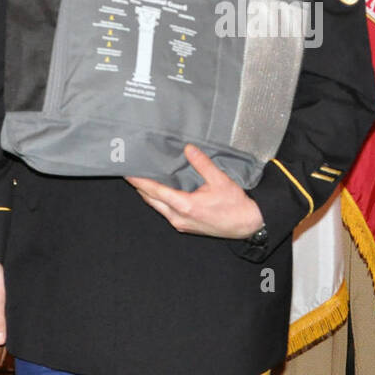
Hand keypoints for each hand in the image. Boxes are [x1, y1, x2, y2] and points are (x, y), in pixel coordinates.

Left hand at [125, 144, 264, 239]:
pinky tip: (157, 191)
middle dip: (139, 186)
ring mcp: (180, 224)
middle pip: (150, 200)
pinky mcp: (184, 226)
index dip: (139, 181)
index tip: (128, 172)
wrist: (246, 224)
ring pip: (156, 207)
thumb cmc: (234, 204)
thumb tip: (188, 148)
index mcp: (185, 205)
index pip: (154, 191)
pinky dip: (157, 200)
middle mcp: (178, 217)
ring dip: (147, 194)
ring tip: (139, 179)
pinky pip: (165, 211)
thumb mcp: (219, 180)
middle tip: (129, 172)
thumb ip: (202, 163)